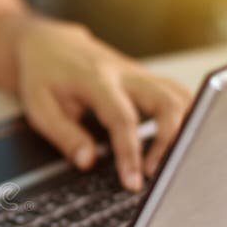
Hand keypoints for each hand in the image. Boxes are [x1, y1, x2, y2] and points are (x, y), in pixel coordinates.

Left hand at [0, 14, 192, 190]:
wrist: (50, 44)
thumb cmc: (42, 76)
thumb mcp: (39, 108)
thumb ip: (64, 135)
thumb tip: (87, 162)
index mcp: (96, 79)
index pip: (123, 118)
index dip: (130, 152)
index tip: (133, 182)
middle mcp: (125, 73)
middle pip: (167, 102)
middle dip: (169, 141)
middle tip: (154, 173)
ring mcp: (140, 74)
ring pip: (180, 96)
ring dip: (183, 130)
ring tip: (166, 163)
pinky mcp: (147, 78)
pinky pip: (178, 95)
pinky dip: (186, 118)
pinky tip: (177, 143)